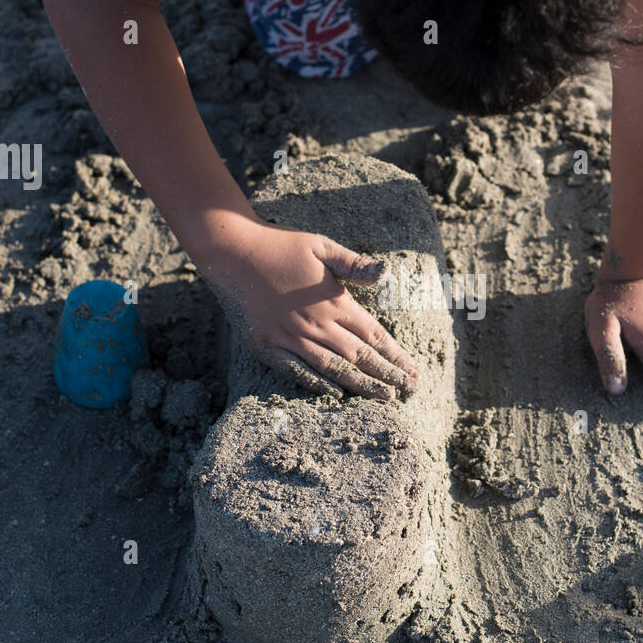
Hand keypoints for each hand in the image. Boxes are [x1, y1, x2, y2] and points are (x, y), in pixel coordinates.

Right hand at [199, 218, 416, 399]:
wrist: (230, 250)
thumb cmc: (280, 244)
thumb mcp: (322, 246)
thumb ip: (355, 265)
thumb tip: (386, 274)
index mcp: (333, 302)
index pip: (373, 335)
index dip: (395, 355)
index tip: (412, 370)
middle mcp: (315, 324)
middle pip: (359, 356)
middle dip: (386, 375)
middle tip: (409, 390)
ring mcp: (289, 338)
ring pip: (333, 368)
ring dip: (360, 385)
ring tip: (384, 397)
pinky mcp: (265, 346)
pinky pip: (296, 371)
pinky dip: (317, 384)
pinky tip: (336, 393)